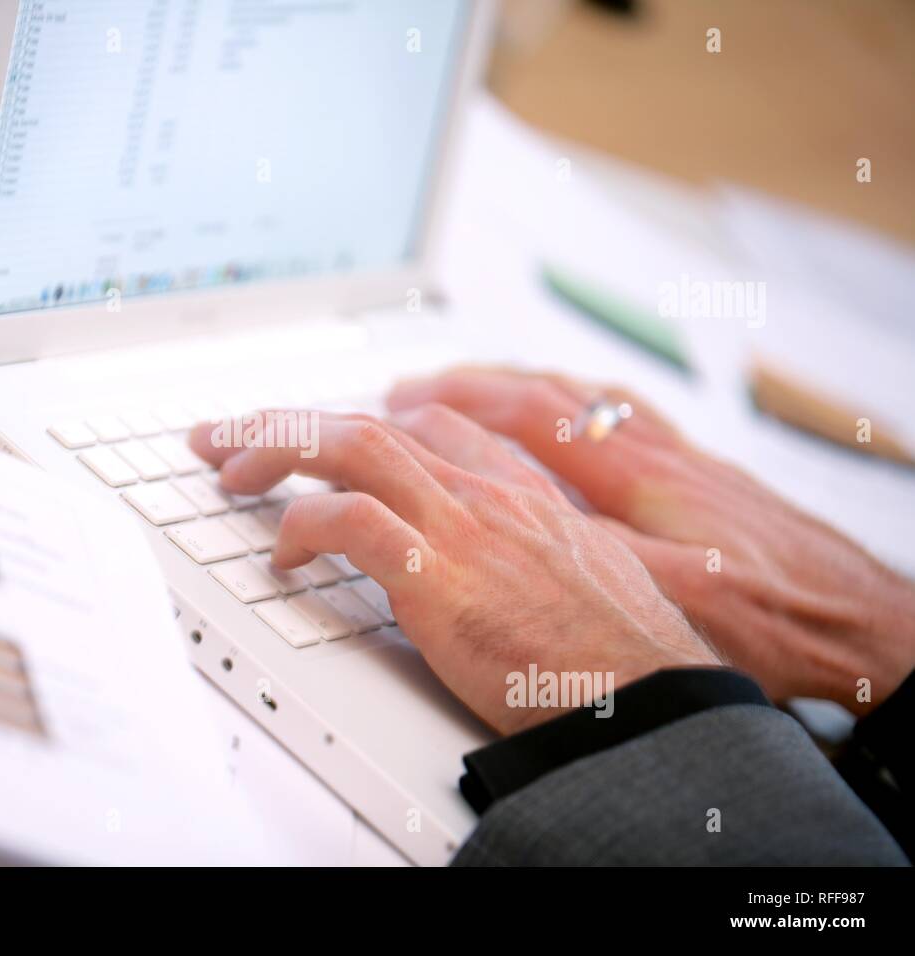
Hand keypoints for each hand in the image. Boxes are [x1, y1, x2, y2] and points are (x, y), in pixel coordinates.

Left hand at [188, 410, 718, 734]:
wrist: (651, 700)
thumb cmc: (621, 658)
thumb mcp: (584, 579)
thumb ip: (534, 552)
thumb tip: (499, 565)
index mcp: (522, 493)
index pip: (430, 425)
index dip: (365, 420)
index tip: (326, 429)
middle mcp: (488, 493)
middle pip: (372, 424)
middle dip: (293, 422)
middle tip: (233, 434)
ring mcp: (463, 528)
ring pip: (353, 448)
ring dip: (279, 448)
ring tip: (231, 471)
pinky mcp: (439, 578)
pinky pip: (351, 522)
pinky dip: (303, 527)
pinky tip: (283, 555)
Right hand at [388, 366, 914, 714]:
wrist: (861, 624)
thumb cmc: (778, 620)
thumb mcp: (673, 598)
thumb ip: (593, 554)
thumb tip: (517, 524)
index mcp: (640, 479)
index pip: (532, 415)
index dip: (458, 403)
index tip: (403, 403)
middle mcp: (656, 453)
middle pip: (547, 393)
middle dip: (468, 386)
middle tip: (411, 390)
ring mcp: (679, 458)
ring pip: (580, 398)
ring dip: (513, 388)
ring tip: (465, 393)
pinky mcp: (699, 477)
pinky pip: (617, 416)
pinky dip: (569, 406)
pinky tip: (559, 421)